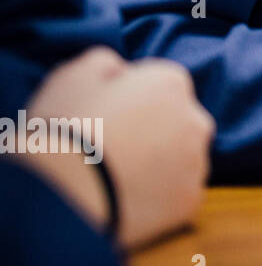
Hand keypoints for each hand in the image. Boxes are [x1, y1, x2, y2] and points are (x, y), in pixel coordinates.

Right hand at [24, 47, 214, 248]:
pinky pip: (176, 195)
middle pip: (178, 121)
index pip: (161, 85)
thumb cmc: (62, 130)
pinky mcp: (189, 202)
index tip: (106, 117)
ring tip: (115, 178)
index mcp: (170, 82)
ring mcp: (196, 164)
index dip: (131, 101)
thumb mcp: (73, 76)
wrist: (60, 196)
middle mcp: (195, 120)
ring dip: (159, 165)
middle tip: (111, 148)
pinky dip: (157, 197)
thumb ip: (107, 63)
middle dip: (154, 131)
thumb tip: (121, 71)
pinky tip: (126, 200)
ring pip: (180, 159)